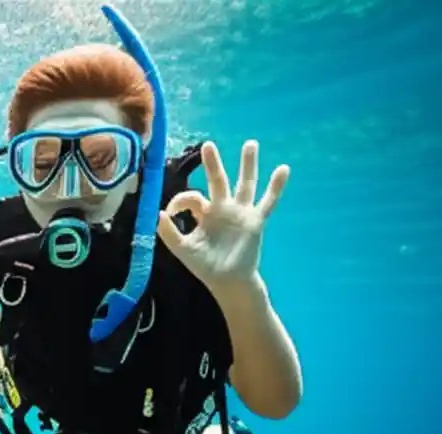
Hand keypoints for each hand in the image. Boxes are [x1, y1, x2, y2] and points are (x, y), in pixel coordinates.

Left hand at [157, 140, 288, 295]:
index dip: (180, 200)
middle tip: (207, 144)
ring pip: (245, 184)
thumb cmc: (205, 265)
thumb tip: (158, 214)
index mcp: (204, 213)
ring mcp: (240, 212)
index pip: (192, 197)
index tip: (171, 212)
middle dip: (213, 164)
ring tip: (250, 143)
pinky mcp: (255, 221)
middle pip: (218, 180)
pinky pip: (268, 201)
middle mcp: (222, 208)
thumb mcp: (183, 249)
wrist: (227, 282)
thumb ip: (169, 233)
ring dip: (248, 165)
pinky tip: (283, 169)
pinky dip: (276, 187)